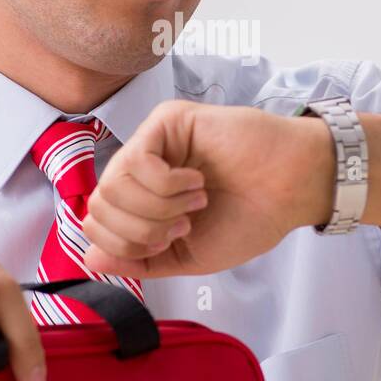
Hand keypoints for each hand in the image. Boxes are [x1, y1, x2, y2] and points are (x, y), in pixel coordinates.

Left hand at [79, 100, 332, 278]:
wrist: (290, 190)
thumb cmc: (250, 217)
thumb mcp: (186, 255)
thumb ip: (138, 259)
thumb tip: (90, 260)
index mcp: (143, 198)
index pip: (97, 222)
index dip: (126, 243)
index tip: (171, 240)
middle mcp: (142, 166)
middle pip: (99, 205)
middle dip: (142, 228)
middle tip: (185, 223)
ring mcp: (152, 140)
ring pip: (113, 184)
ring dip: (159, 207)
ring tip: (197, 200)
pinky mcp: (166, 121)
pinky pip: (137, 161)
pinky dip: (168, 184)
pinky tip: (197, 181)